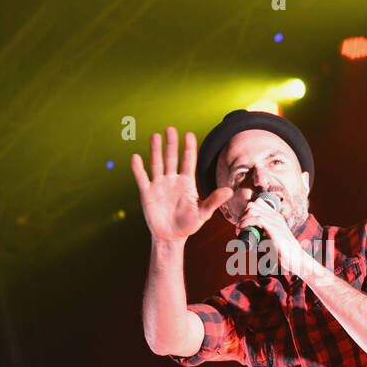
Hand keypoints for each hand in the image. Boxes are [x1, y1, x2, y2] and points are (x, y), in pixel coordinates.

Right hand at [131, 127, 233, 242]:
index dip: (189, 148)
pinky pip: (142, 178)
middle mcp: (173, 180)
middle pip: (172, 158)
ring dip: (155, 150)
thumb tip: (230, 191)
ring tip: (155, 136)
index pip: (189, 161)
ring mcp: (159, 185)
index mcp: (187, 182)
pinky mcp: (147, 193)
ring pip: (157, 164)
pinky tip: (136, 157)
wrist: (171, 237)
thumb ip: (214, 201)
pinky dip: (138, 168)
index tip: (189, 134)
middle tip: (170, 129)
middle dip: (171, 144)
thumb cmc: (188, 225)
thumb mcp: (203, 214)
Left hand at [236, 196, 310, 276]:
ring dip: (242, 219)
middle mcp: (275, 216)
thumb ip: (261, 236)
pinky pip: (257, 218)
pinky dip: (246, 223)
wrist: (295, 259)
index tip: (241, 225)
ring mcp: (275, 220)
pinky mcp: (274, 227)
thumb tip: (247, 238)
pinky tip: (243, 231)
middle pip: (252, 205)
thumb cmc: (282, 253)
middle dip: (242, 216)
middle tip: (239, 228)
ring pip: (252, 210)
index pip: (257, 204)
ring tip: (239, 230)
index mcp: (274, 217)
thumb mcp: (269, 241)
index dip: (246, 213)